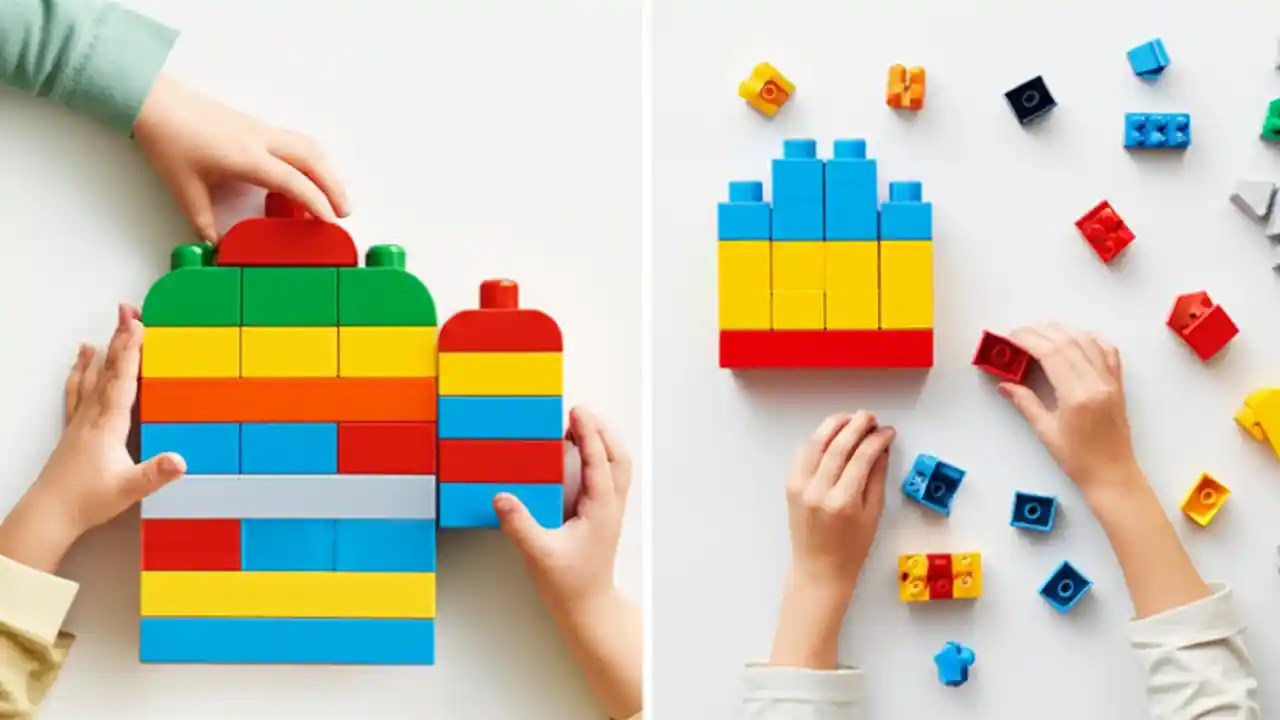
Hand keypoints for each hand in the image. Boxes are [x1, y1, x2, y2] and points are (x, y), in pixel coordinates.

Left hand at [0, 304, 185, 572]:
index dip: (131, 351)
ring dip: (102, 354)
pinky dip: (80, 376)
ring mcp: (80, 424)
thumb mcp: (128, 489)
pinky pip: (78, 394)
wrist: (48, 516)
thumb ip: (154, 474)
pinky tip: (80, 367)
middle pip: (108, 371)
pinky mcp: (74, 433)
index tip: (138, 325)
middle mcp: (92, 418)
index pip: (123, 380)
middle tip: (127, 312)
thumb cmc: (86, 501)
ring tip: (106, 332)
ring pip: (93, 379)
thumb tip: (181, 460)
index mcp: (107, 426)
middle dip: (119, 340)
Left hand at [134, 74, 349, 243]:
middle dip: (334, 186)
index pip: (294, 181)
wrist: (154, 102)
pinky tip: (307, 174)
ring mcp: (261, 129)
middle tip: (344, 212)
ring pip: (309, 146)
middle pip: (313, 159)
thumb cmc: (168, 140)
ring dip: (327, 170)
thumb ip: (205, 222)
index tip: (330, 222)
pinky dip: (312, 159)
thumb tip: (218, 245)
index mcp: (247, 157)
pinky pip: (296, 141)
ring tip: (333, 195)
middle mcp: (261, 139)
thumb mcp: (185, 189)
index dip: (317, 202)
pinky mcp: (256, 125)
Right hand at [496, 407, 639, 718]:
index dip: (589, 434)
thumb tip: (501, 497)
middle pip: (618, 456)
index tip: (577, 412)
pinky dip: (596, 457)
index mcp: (601, 509)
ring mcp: (608, 509)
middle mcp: (610, 505)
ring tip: (577, 426)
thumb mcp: (539, 554)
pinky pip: (606, 476)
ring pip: (616, 465)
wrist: (587, 607)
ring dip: (601, 442)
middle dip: (600, 430)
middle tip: (577, 412)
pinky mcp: (601, 514)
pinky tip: (577, 454)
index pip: (600, 462)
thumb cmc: (568, 584)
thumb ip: (520, 525)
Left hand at [772, 412, 894, 668]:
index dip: (877, 439)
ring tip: (851, 419)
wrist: (819, 569)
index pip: (862, 457)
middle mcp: (818, 491)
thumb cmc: (851, 548)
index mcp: (843, 502)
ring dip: (834, 425)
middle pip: (838, 445)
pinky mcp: (790, 486)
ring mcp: (800, 487)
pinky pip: (803, 454)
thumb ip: (876, 477)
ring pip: (816, 443)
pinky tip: (830, 434)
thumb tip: (881, 447)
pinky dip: (817, 440)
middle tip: (870, 417)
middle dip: (857, 425)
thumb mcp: (872, 514)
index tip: (888, 431)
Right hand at [999, 324, 1139, 495]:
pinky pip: (1108, 352)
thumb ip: (1025, 403)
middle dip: (1042, 332)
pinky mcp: (1118, 384)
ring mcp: (1110, 382)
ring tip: (1043, 329)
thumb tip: (1004, 384)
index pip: (1051, 354)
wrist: (1112, 473)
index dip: (1029, 340)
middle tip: (1020, 332)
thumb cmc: (1078, 459)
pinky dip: (1092, 339)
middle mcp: (1097, 383)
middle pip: (1068, 343)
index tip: (1011, 336)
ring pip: (1088, 342)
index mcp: (1077, 396)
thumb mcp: (1045, 432)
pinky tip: (1079, 337)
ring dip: (1064, 330)